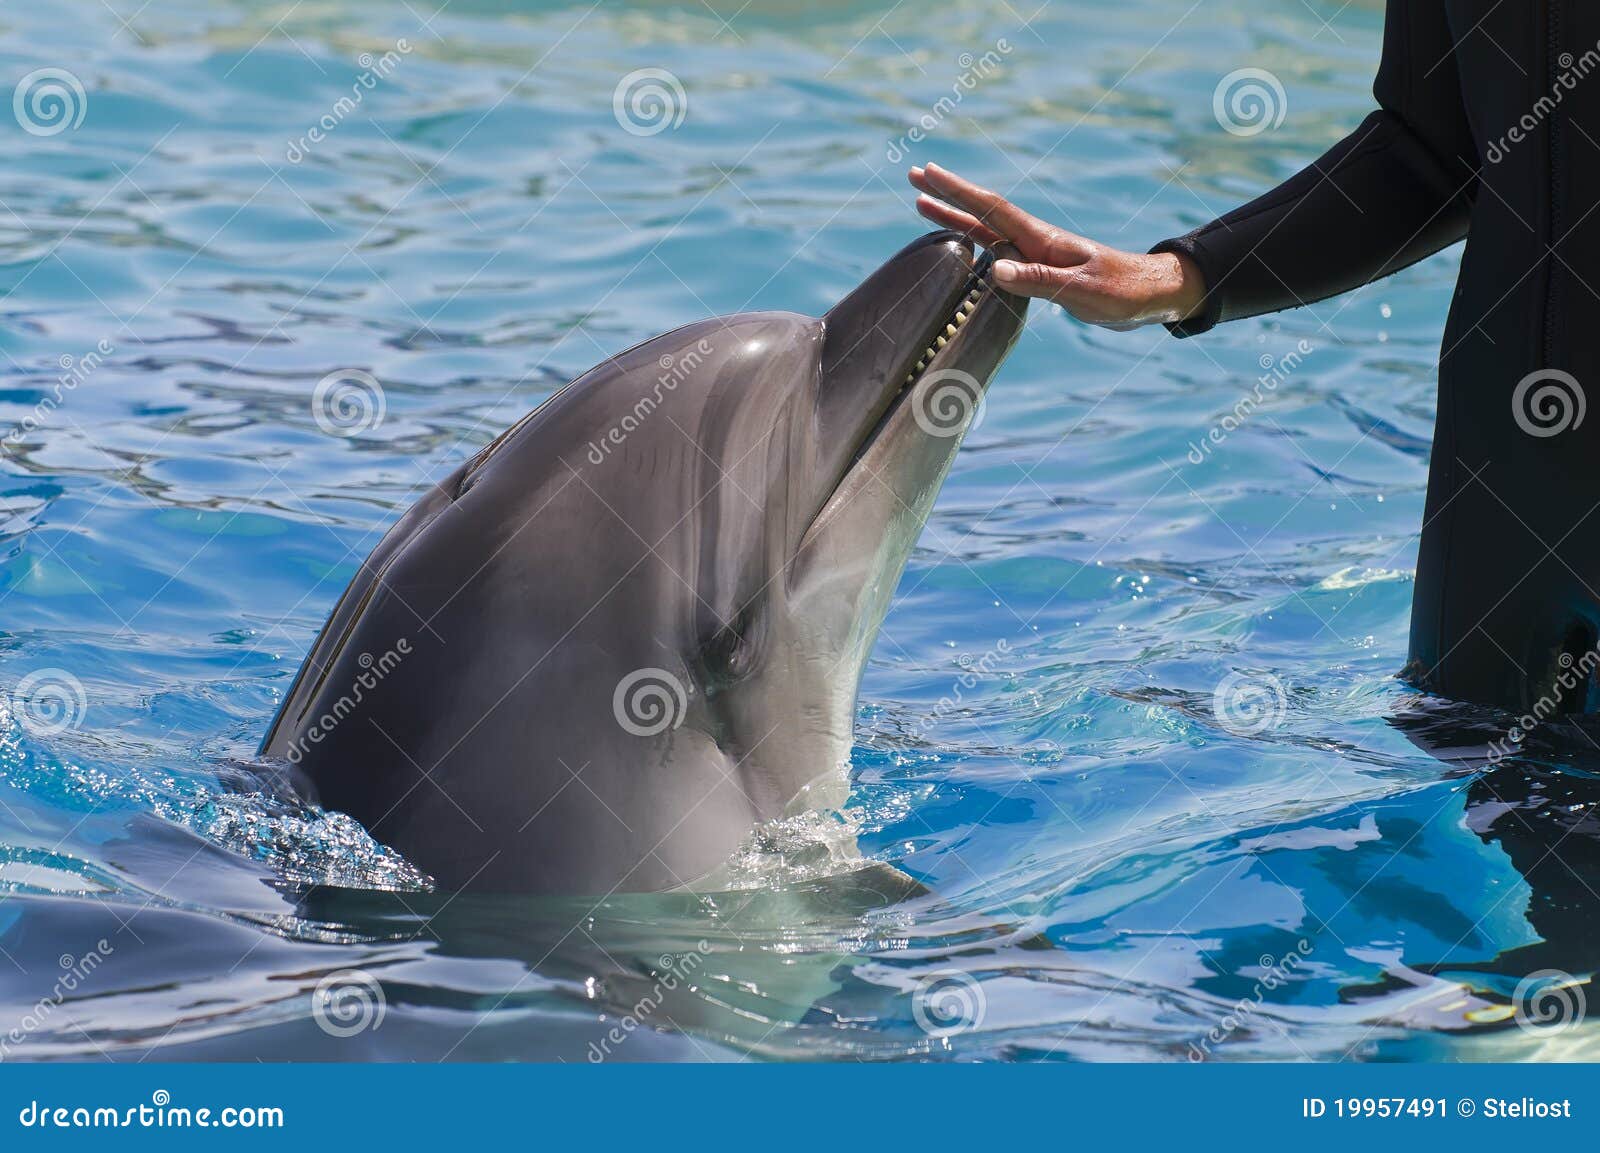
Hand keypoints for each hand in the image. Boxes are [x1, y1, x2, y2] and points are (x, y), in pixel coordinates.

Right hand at [908, 162, 1205, 329]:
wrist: (1149, 295)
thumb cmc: (1120, 292)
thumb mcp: (1080, 290)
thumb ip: (1038, 279)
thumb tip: (994, 268)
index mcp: (1042, 239)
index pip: (992, 210)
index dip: (958, 193)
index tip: (928, 175)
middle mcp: (1034, 240)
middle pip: (981, 213)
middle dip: (947, 195)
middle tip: (914, 175)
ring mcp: (1035, 253)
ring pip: (985, 230)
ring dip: (954, 217)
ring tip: (922, 205)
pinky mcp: (1040, 269)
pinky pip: (996, 250)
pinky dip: (973, 241)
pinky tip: (961, 242)